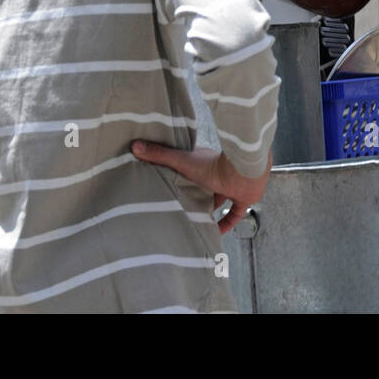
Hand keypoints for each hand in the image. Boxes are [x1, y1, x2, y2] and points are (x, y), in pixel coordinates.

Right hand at [131, 142, 270, 234]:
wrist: (244, 171)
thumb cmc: (213, 165)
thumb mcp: (182, 161)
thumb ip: (160, 155)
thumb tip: (135, 145)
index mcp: (202, 164)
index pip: (188, 171)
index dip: (179, 178)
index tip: (168, 186)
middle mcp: (216, 176)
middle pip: (203, 187)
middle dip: (194, 196)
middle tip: (180, 209)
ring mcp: (230, 187)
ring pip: (218, 200)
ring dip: (210, 209)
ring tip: (195, 222)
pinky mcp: (242, 199)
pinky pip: (235, 214)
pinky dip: (227, 223)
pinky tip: (217, 233)